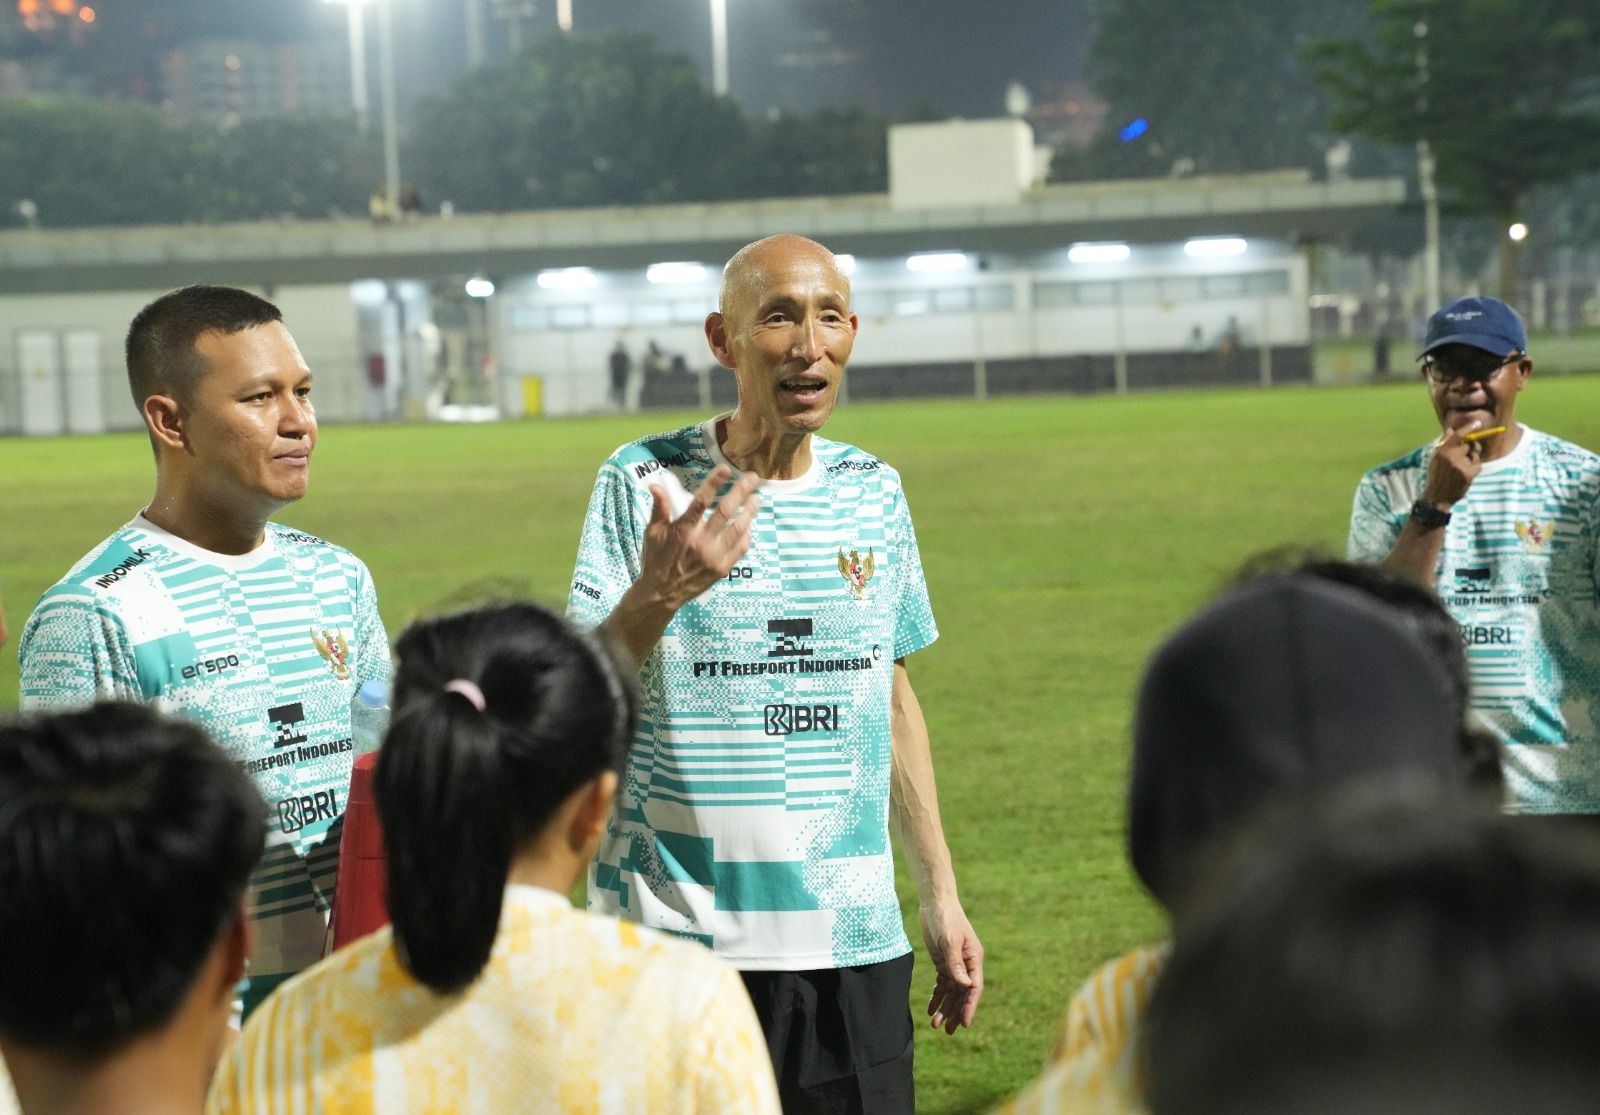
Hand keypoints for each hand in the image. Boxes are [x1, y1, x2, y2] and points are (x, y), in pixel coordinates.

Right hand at [637, 465, 761, 612]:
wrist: (661, 594)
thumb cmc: (655, 559)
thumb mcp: (652, 532)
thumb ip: (659, 508)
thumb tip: (655, 485)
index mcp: (683, 530)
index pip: (701, 501)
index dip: (714, 483)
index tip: (726, 469)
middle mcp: (701, 541)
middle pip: (726, 511)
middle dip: (742, 491)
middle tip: (753, 478)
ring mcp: (714, 556)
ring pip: (738, 529)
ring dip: (750, 512)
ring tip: (757, 499)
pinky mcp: (723, 568)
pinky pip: (740, 548)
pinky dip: (747, 535)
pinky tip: (750, 525)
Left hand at [920, 901, 982, 1033]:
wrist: (936, 902)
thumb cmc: (946, 918)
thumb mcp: (949, 940)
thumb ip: (956, 963)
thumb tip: (965, 986)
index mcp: (974, 959)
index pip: (974, 988)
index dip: (969, 1007)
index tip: (964, 1023)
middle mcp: (967, 964)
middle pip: (963, 994)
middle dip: (956, 1012)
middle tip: (947, 1031)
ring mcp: (955, 963)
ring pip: (952, 992)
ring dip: (945, 1008)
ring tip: (935, 1025)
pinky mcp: (943, 961)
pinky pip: (942, 984)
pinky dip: (937, 996)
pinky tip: (931, 1009)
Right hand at [1422, 422, 1484, 507]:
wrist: (1436, 496)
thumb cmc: (1436, 476)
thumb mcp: (1435, 458)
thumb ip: (1443, 443)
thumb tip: (1450, 429)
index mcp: (1442, 451)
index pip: (1457, 436)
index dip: (1468, 428)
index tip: (1477, 423)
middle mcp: (1451, 456)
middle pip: (1470, 445)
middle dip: (1472, 448)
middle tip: (1468, 454)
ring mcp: (1460, 465)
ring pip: (1475, 456)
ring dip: (1472, 460)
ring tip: (1463, 468)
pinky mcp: (1468, 474)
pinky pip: (1478, 466)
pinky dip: (1475, 469)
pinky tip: (1466, 475)